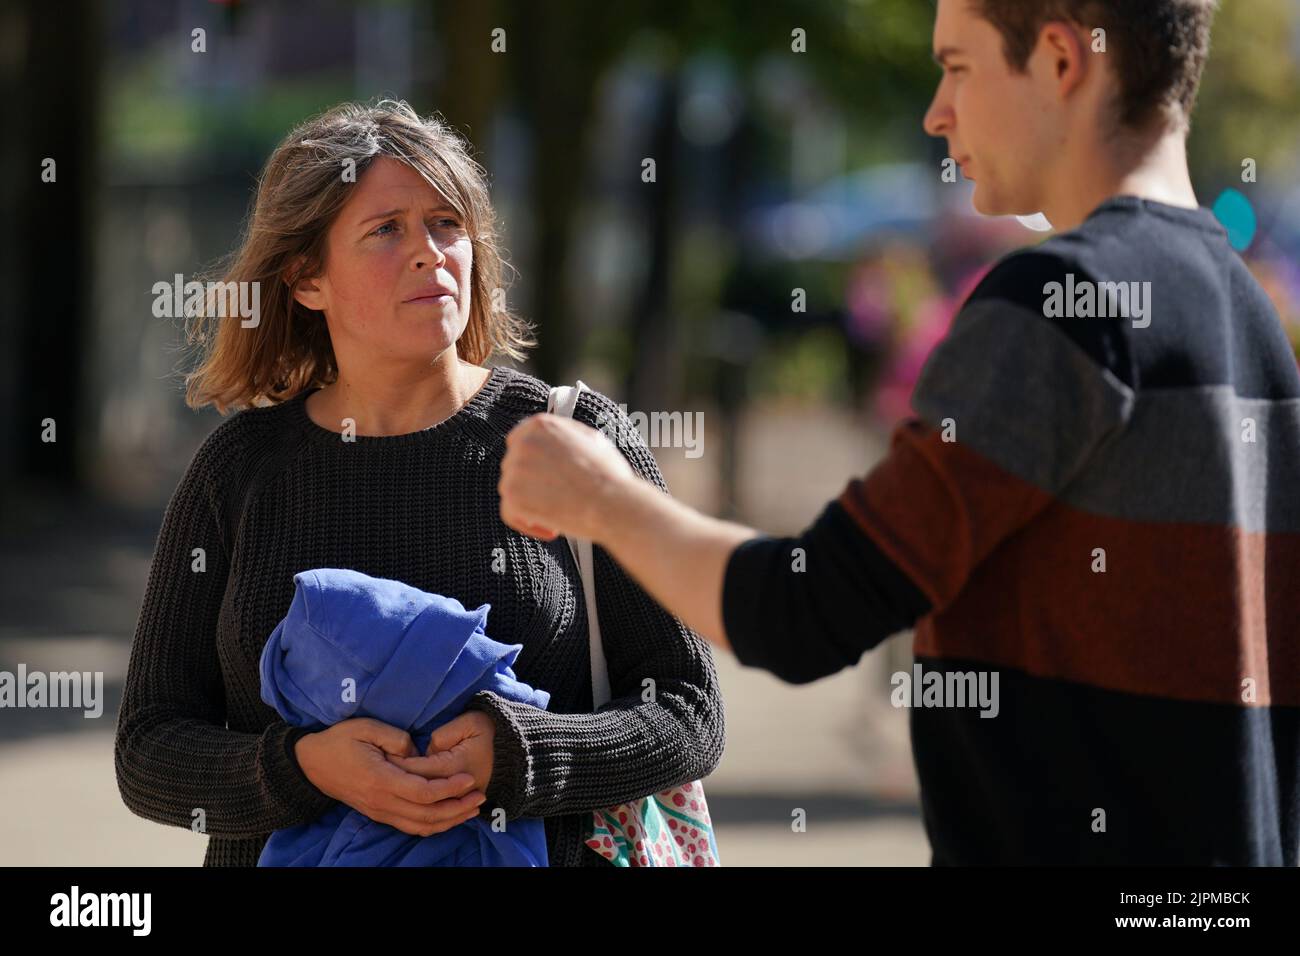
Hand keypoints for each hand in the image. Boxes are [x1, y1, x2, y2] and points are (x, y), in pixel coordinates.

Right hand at [294, 717, 485, 836]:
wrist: (312, 764)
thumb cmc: (340, 740)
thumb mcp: (366, 727)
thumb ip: (396, 738)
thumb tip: (418, 751)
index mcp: (380, 779)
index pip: (423, 792)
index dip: (449, 788)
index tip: (470, 779)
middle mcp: (381, 802)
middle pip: (427, 815)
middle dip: (457, 808)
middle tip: (481, 796)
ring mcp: (380, 812)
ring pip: (421, 826)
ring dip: (449, 820)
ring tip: (472, 809)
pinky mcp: (379, 814)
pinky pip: (411, 827)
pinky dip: (434, 825)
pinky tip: (450, 817)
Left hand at [498, 412, 635, 541]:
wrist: (613, 502)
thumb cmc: (609, 475)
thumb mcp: (591, 439)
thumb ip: (565, 436)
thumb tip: (557, 443)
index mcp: (541, 426)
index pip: (518, 439)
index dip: (530, 460)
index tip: (538, 473)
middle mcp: (524, 444)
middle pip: (513, 465)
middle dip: (530, 482)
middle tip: (554, 495)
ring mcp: (515, 470)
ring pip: (511, 489)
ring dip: (531, 502)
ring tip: (558, 512)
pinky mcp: (513, 497)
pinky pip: (510, 513)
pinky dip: (528, 524)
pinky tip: (551, 528)